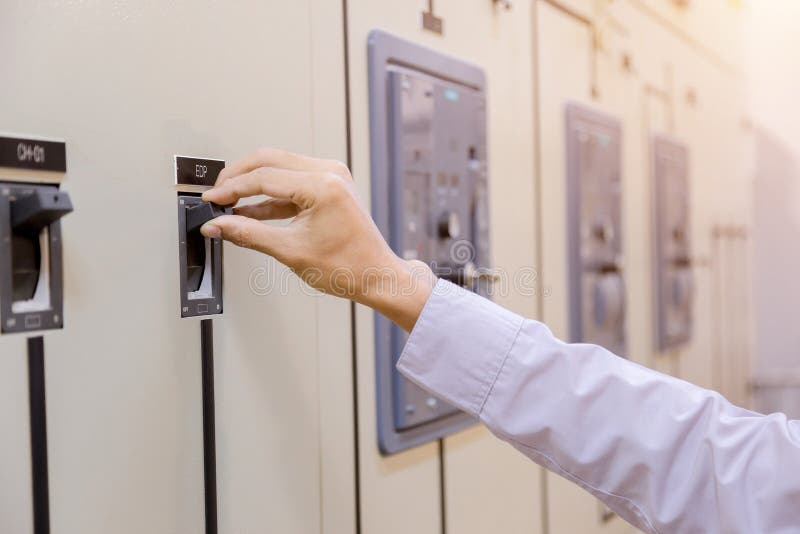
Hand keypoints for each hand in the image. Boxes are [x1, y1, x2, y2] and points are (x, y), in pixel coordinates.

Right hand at [200, 148, 433, 330]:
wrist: (377, 276)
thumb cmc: (347, 267)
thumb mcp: (291, 251)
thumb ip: (248, 234)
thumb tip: (217, 225)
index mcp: (323, 186)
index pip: (264, 177)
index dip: (231, 189)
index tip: (210, 200)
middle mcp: (329, 173)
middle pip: (269, 161)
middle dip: (238, 178)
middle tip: (216, 195)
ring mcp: (331, 176)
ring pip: (279, 168)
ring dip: (253, 184)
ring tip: (228, 204)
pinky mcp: (330, 186)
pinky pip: (291, 182)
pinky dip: (270, 195)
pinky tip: (249, 211)